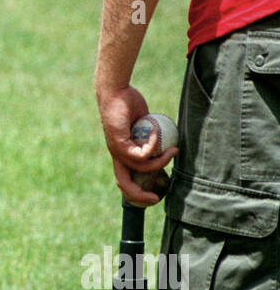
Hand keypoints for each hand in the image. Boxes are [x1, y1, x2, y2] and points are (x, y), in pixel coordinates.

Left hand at [96, 85, 177, 205]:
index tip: (155, 195)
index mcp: (121, 152)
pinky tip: (157, 131)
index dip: (137, 190)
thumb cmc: (129, 103)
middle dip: (140, 196)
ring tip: (173, 150)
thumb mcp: (143, 124)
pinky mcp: (119, 142)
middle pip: (124, 184)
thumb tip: (166, 143)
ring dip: (160, 162)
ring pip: (140, 168)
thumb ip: (150, 137)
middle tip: (156, 199)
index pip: (125, 178)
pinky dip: (154, 145)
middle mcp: (117, 154)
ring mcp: (117, 149)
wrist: (116, 91)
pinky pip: (141, 153)